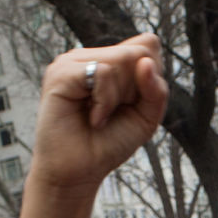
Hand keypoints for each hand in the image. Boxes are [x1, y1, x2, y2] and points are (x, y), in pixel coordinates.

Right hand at [29, 34, 168, 193]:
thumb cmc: (109, 144)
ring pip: (122, 59)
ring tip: (100, 117)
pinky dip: (106, 101)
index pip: (148, 45)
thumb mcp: (146, 117)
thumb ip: (156, 89)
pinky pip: (102, 72)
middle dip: (136, 90)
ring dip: (119, 97)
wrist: (79, 172)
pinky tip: (94, 118)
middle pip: (139, 51)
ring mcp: (73, 61)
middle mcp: (90, 55)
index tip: (131, 104)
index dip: (150, 77)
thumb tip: (145, 61)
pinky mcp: (61, 73)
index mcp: (109, 60)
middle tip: (113, 113)